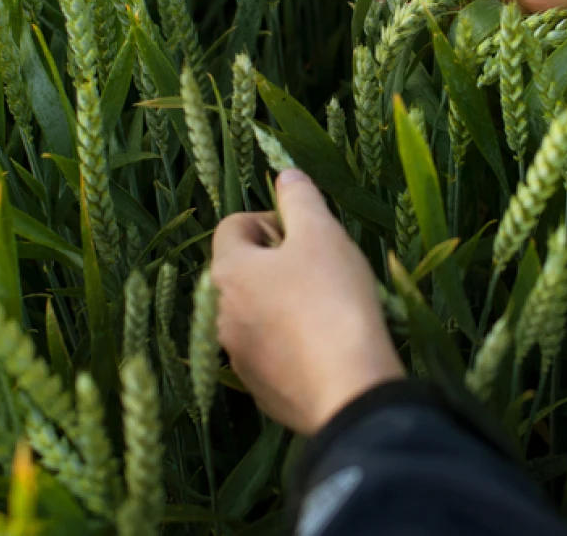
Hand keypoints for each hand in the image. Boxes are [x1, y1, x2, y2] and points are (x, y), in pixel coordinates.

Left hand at [211, 170, 404, 434]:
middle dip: (280, 264)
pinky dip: (293, 344)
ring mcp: (237, 357)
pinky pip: (272, 353)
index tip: (308, 233)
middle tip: (323, 269)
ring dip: (285, 304)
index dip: (272, 220)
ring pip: (257, 314)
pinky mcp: (260, 390)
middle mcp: (218, 316)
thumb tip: (285, 176)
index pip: (233, 225)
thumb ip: (300, 198)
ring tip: (329, 308)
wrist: (348, 387)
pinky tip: (327, 346)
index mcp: (226, 272)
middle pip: (244, 272)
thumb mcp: (322, 233)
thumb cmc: (333, 300)